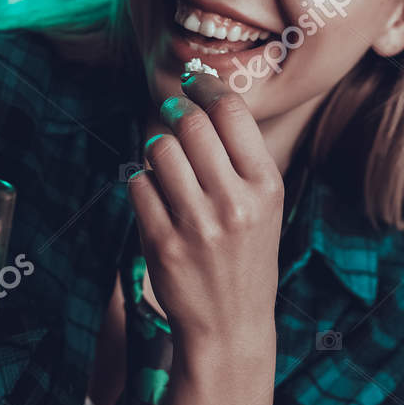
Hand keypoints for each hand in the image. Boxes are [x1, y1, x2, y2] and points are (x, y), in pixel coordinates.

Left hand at [128, 71, 283, 370]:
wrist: (231, 325)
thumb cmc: (246, 256)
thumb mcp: (263, 206)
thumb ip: (238, 157)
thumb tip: (198, 100)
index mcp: (266, 186)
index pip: (231, 112)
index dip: (206, 87)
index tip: (194, 80)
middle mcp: (234, 202)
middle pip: (190, 123)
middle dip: (174, 109)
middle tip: (169, 108)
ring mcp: (196, 224)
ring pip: (158, 149)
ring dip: (155, 147)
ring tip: (165, 162)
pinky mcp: (162, 243)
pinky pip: (138, 184)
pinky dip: (142, 182)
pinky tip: (155, 196)